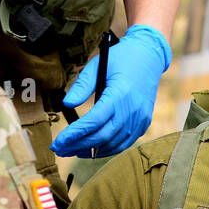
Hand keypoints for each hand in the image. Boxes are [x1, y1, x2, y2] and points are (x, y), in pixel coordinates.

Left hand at [50, 24, 171, 157]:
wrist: (149, 57)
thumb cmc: (121, 59)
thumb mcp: (97, 65)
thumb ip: (82, 86)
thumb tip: (66, 104)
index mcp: (120, 94)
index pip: (94, 121)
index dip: (75, 134)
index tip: (59, 141)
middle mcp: (132, 111)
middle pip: (102, 137)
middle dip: (79, 145)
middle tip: (60, 149)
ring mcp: (140, 120)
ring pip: (113, 144)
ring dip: (92, 151)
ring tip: (73, 150)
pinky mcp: (143, 124)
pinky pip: (124, 143)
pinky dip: (107, 148)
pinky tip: (92, 148)